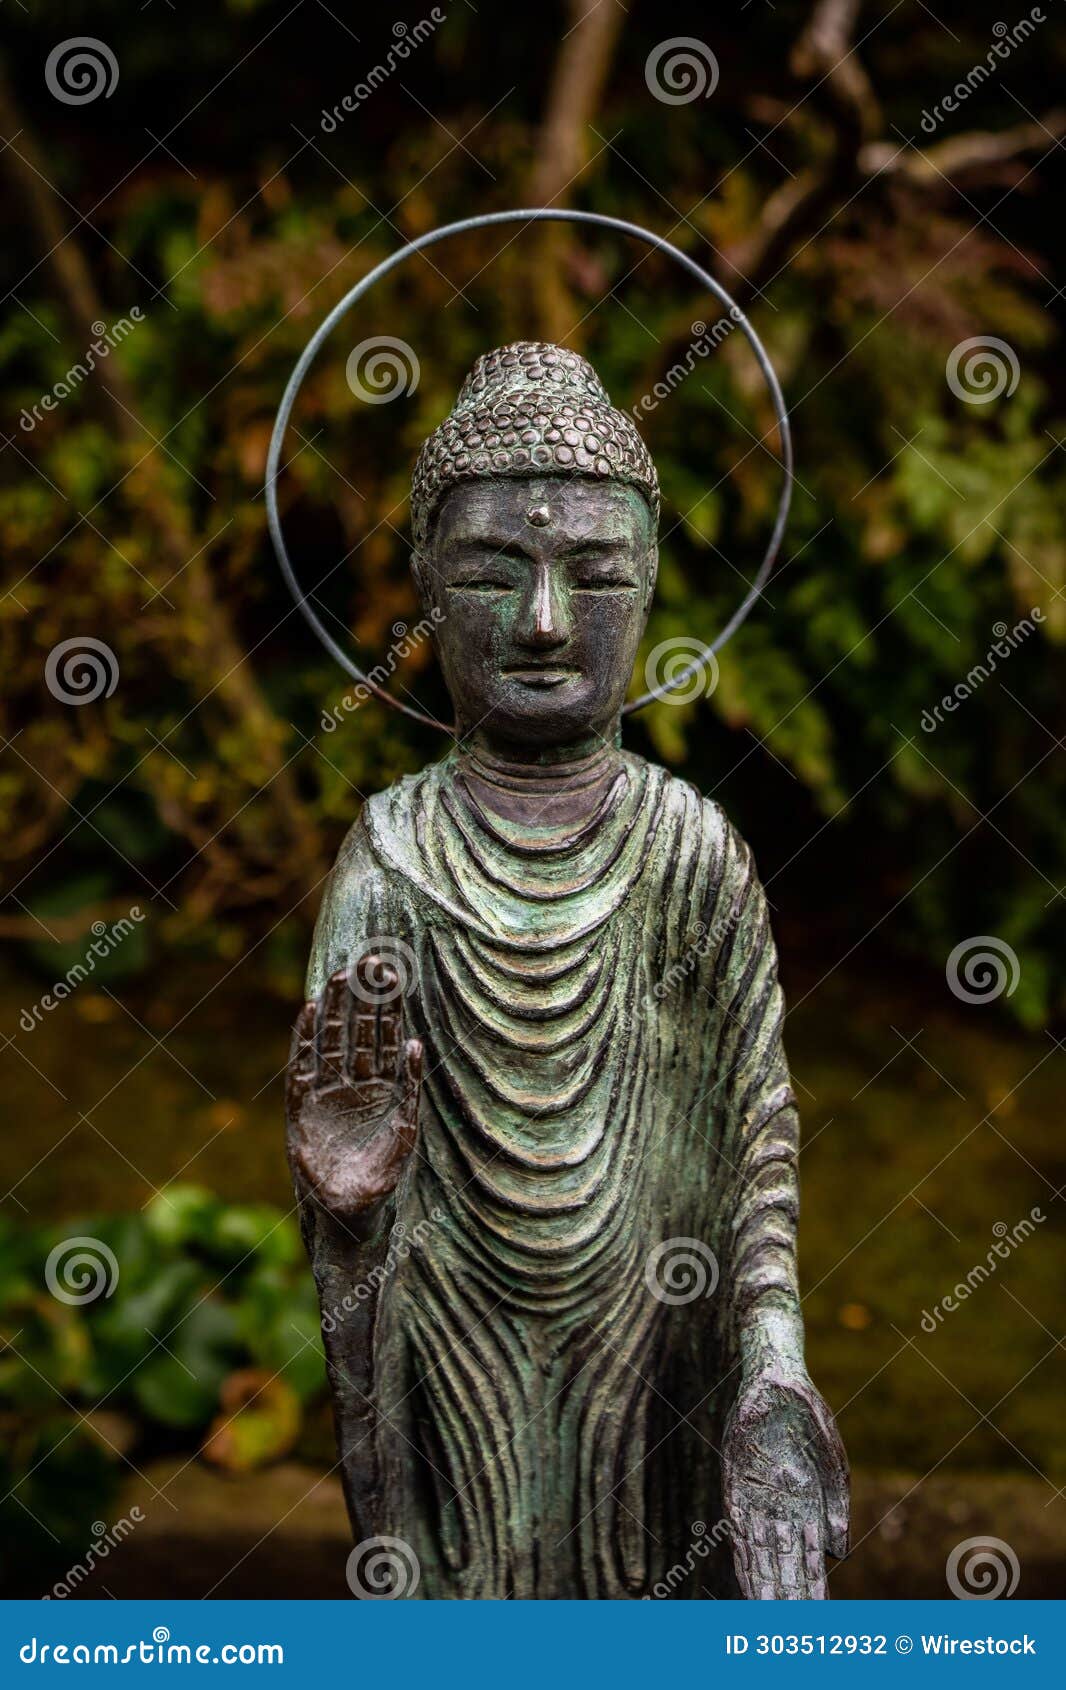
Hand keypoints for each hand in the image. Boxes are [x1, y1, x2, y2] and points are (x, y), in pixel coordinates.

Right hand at [286, 955, 422, 1221]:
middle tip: (368, 961)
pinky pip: (302, 1065)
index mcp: (382, 1087)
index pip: (385, 1037)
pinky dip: (304, 1039)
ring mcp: (327, 1092)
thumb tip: (416, 1043)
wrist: (350, 1210)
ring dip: (335, 1009)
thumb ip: (410, 1086)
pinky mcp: (302, 1105)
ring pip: (331, 1040)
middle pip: (358, 1031)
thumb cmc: (383, 1176)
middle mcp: (354, 1083)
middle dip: (363, 997)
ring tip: (341, 976)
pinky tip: (307, 1011)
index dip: (387, 1007)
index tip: (391, 974)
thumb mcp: (406, 1128)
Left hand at [722, 1360, 847, 1599]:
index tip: (815, 1620)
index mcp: (809, 1505)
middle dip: (786, 1596)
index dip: (810, 1589)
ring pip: (761, 1552)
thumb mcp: (831, 1455)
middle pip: (784, 1562)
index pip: (809, 1558)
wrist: (775, 1378)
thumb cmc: (808, 1414)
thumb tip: (839, 1552)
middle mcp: (782, 1508)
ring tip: (766, 1618)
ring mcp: (758, 1498)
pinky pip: (738, 1525)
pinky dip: (743, 1553)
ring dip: (763, 1584)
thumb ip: (838, 1501)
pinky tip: (745, 1578)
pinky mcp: (736, 1483)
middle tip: (787, 1631)